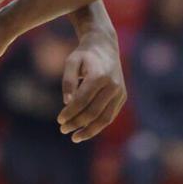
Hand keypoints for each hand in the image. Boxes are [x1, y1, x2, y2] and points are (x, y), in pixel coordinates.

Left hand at [57, 29, 125, 143]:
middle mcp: (113, 85)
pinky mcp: (123, 97)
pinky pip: (110, 116)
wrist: (105, 46)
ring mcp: (120, 92)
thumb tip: (67, 102)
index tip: (59, 120)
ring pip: (105, 118)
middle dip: (77, 123)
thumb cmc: (84, 55)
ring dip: (89, 130)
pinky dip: (98, 125)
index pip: (82, 101)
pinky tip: (85, 130)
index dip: (70, 113)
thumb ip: (68, 80)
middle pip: (93, 112)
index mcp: (99, 75)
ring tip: (75, 137)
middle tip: (63, 129)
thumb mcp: (71, 61)